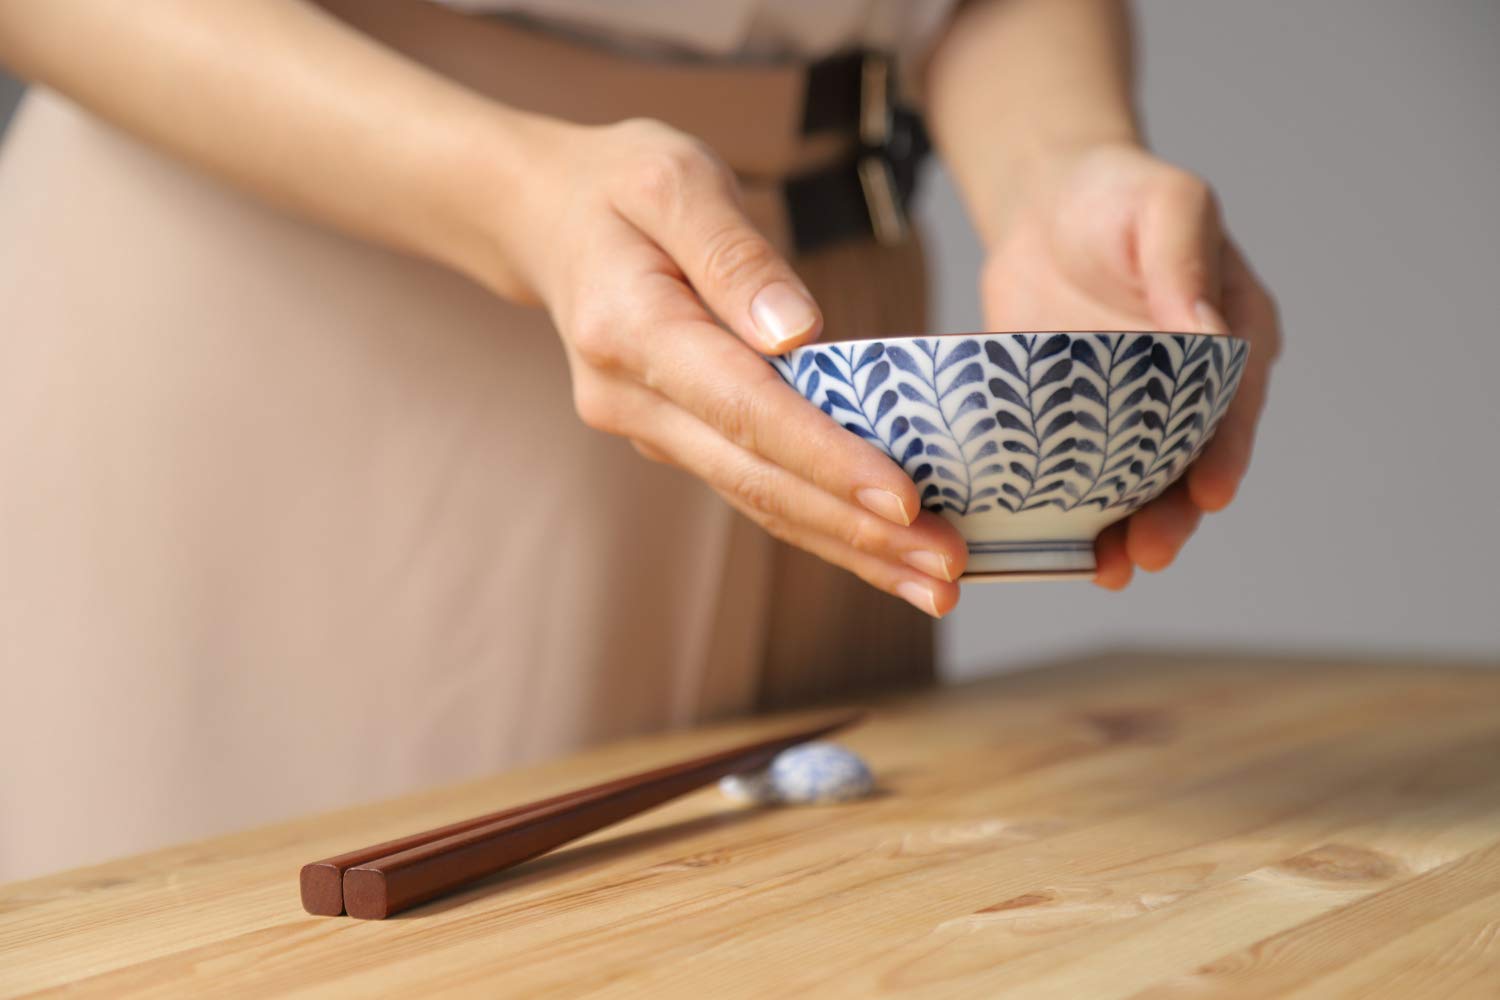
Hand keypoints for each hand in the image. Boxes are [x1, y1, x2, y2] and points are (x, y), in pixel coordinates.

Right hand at [506, 118, 967, 615]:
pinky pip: (752, 488)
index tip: (903, 498)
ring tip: (936, 583)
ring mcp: (649, 428)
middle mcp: (631, 399)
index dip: (825, 457)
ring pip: (757, 500)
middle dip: (856, 530)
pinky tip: (884, 554)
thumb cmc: (620, 185)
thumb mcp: (678, 181)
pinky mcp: (675, 439)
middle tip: (948, 567)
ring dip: (849, 547)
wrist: (546, 218)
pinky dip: (821, 523)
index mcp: (631, 329)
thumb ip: (735, 255)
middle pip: (755, 479)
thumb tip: (798, 333)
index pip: (743, 408)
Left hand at [979, 143, 1280, 588]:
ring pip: (1131, 485)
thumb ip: (1182, 263)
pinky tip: (1044, 545)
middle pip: (1186, 465)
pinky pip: (1069, 476)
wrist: (1045, 202)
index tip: (1210, 492)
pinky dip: (1060, 511)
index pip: (1235, 407)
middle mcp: (1184, 389)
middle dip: (1171, 514)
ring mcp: (1124, 412)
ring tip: (1103, 569)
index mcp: (1230, 339)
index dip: (1225, 453)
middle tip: (1145, 553)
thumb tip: (1206, 333)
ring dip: (1120, 529)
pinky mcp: (1068, 423)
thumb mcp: (1165, 206)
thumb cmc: (1117, 194)